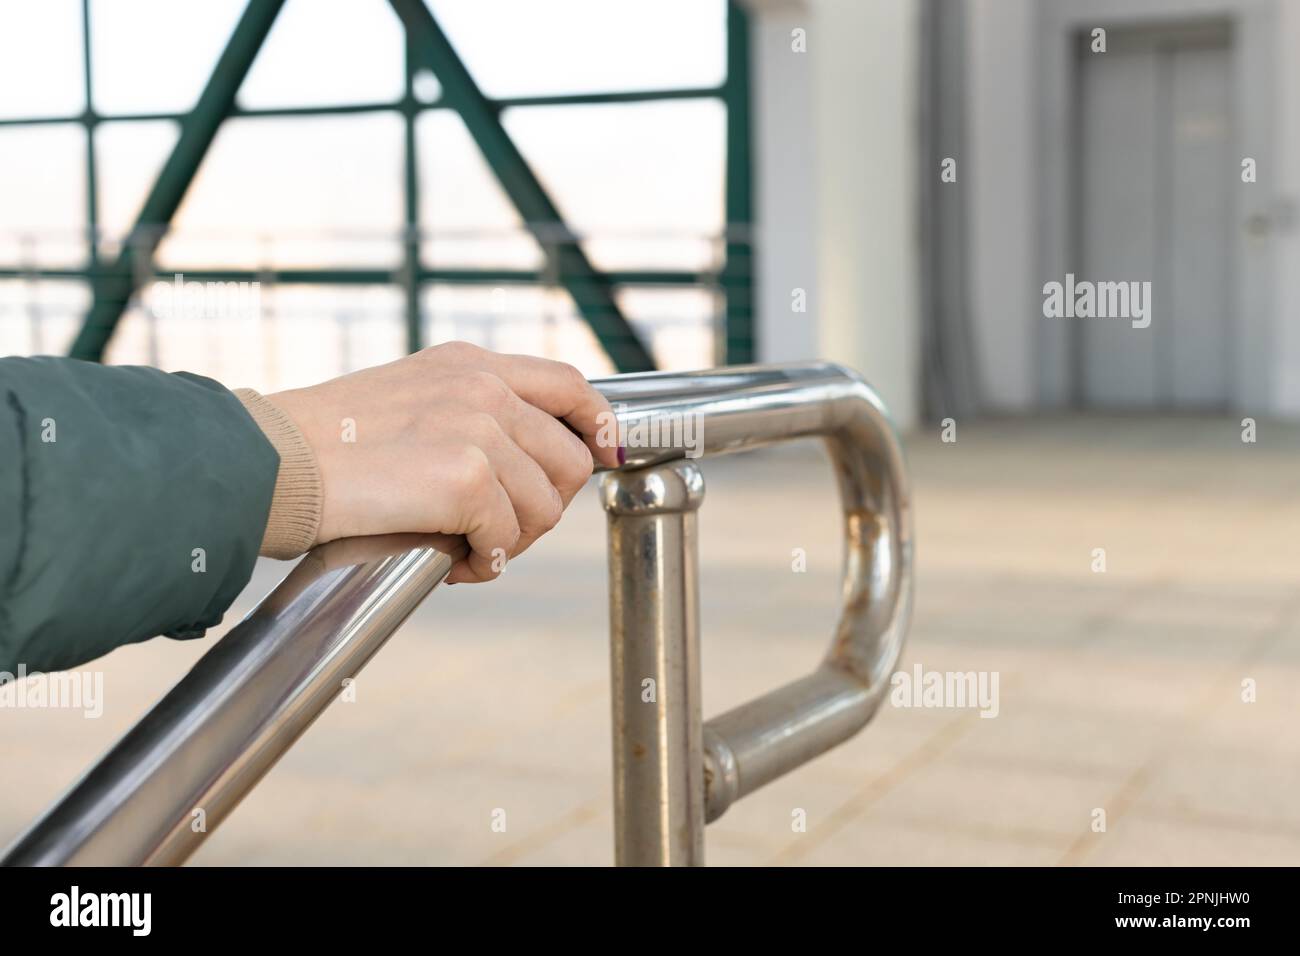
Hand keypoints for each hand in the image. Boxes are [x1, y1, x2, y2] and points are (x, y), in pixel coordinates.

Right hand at [266, 341, 619, 583]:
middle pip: (569, 461)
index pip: (569, 385)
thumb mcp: (406, 400)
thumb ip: (467, 415)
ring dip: (510, 542)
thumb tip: (523, 467)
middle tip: (495, 533)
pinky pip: (506, 541)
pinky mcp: (467, 477)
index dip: (596, 428)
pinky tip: (446, 560)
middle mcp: (482, 387)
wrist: (268, 463)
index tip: (601, 458)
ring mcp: (478, 428)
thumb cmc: (322, 446)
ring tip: (462, 547)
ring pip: (544, 509)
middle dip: (542, 509)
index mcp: (469, 364)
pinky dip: (482, 564)